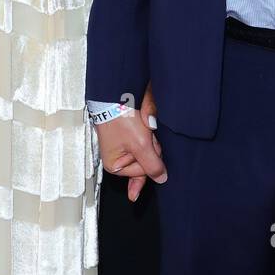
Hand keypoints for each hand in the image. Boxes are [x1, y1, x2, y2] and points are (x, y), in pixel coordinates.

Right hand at [95, 81, 165, 201]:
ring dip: (149, 140)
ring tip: (141, 127)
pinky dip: (147, 137)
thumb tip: (161, 178)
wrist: (117, 96)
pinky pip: (143, 143)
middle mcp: (116, 158)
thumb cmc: (120, 119)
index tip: (146, 144)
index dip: (150, 157)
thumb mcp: (141, 145)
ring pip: (146, 151)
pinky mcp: (127, 137)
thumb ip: (152, 165)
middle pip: (145, 162)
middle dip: (150, 148)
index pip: (144, 172)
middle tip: (144, 134)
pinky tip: (144, 129)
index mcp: (114, 166)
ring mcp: (122, 147)